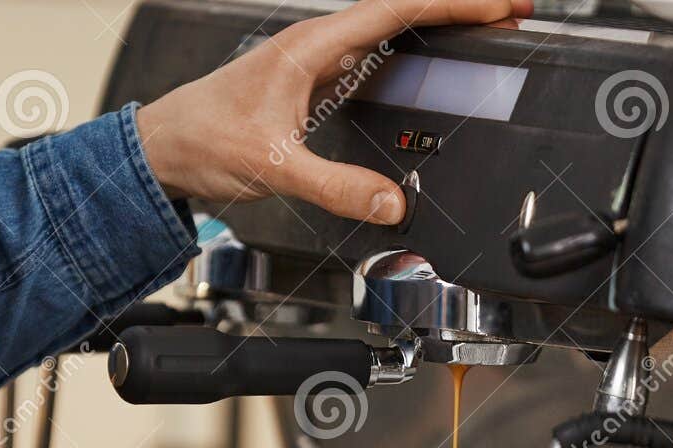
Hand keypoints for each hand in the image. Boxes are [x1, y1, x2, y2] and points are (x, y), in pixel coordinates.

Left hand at [135, 0, 531, 225]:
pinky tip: (427, 71)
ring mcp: (315, 64)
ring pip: (389, 34)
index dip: (454, 4)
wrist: (161, 150)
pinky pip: (371, 61)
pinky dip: (408, 59)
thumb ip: (335, 186)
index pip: (398, 9)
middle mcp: (317, 46)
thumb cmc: (202, 140)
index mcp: (312, 47)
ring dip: (437, 32)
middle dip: (460, 10)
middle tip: (512, 14)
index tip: (500, 5)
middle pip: (403, 13)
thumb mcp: (275, 167)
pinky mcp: (311, 85)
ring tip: (485, 32)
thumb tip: (391, 201)